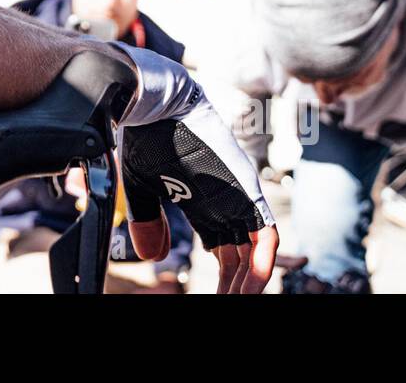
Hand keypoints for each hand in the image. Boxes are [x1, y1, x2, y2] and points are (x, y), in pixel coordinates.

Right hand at [121, 118, 278, 293]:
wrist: (155, 102)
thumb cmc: (147, 135)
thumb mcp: (141, 188)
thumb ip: (147, 220)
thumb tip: (151, 255)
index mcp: (206, 203)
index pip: (224, 250)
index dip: (221, 278)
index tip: (210, 296)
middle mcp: (227, 203)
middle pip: (241, 257)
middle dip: (232, 287)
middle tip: (221, 304)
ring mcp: (240, 197)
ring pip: (256, 253)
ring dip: (245, 283)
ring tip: (234, 301)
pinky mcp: (247, 190)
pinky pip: (265, 235)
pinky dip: (261, 264)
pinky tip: (248, 287)